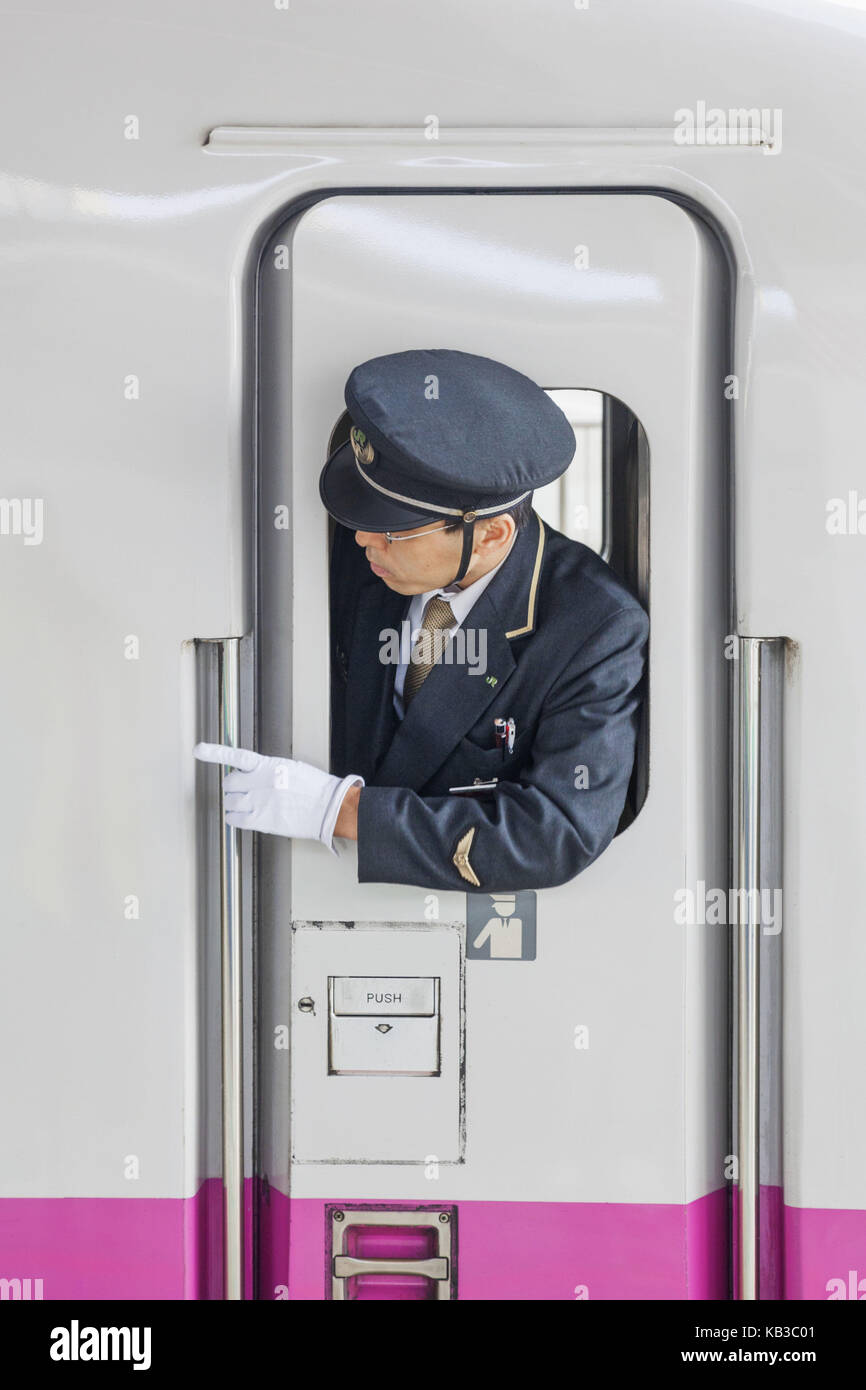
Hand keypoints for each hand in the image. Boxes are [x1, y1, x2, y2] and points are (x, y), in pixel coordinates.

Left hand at [193, 743, 363, 851]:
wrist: (327, 807)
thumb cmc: (314, 787)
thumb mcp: (290, 768)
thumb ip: (268, 770)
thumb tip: (254, 774)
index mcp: (268, 765)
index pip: (236, 756)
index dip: (214, 752)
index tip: (198, 750)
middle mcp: (260, 782)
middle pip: (229, 783)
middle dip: (234, 786)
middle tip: (244, 790)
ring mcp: (258, 802)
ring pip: (229, 802)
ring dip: (235, 802)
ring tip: (248, 803)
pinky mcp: (261, 820)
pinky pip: (234, 819)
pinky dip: (234, 817)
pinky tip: (240, 816)